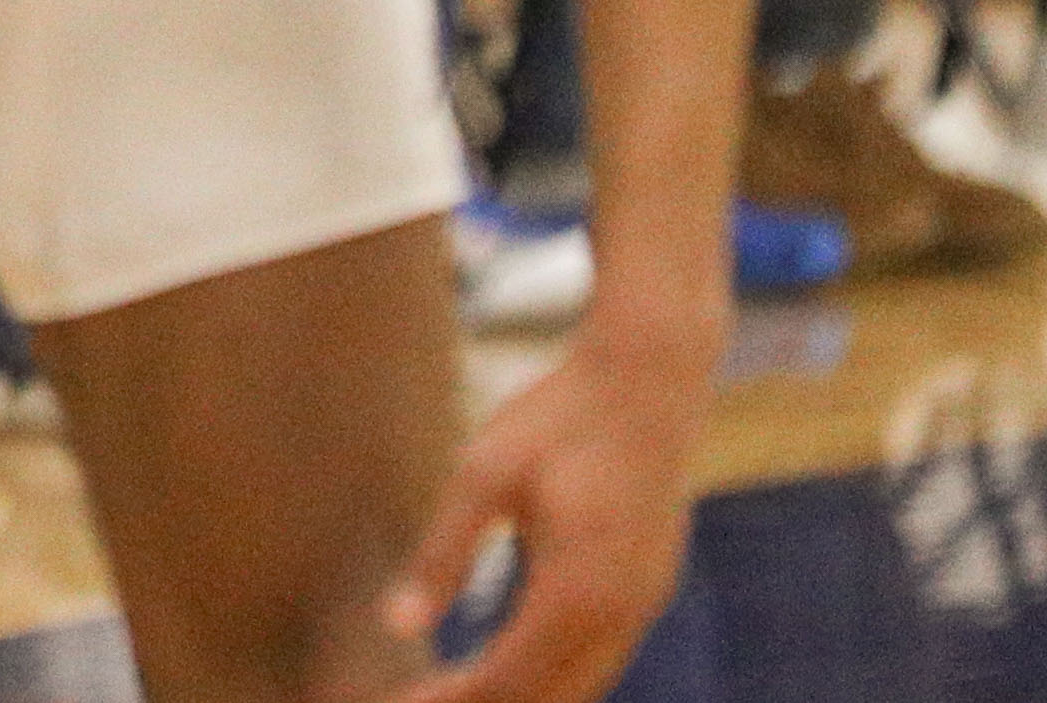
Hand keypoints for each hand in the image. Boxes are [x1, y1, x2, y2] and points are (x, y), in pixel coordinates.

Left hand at [383, 318, 712, 702]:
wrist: (650, 377)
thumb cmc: (559, 417)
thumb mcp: (483, 474)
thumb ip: (443, 554)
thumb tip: (395, 625)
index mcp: (576, 594)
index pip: (507, 681)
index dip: (452, 701)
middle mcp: (621, 613)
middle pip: (549, 695)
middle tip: (420, 700)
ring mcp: (644, 601)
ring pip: (582, 682)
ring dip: (523, 691)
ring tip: (457, 687)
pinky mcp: (650, 583)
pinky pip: (601, 653)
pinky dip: (554, 668)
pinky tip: (509, 653)